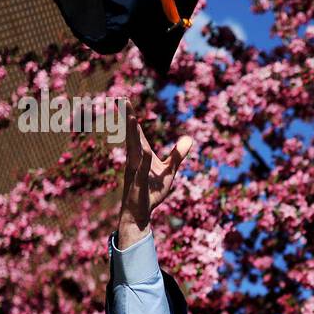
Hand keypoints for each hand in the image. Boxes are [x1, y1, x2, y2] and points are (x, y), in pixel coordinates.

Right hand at [117, 103, 194, 249]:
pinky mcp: (139, 183)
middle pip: (132, 136)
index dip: (132, 118)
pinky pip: (141, 170)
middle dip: (128, 119)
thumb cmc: (152, 192)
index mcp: (141, 155)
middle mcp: (135, 160)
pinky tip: (145, 150)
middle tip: (123, 100)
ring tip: (130, 117)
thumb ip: (178, 155)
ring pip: (134, 149)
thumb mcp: (169, 171)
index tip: (126, 101)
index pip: (137, 133)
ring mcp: (136, 170)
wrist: (141, 213)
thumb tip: (189, 139)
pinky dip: (144, 160)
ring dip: (132, 134)